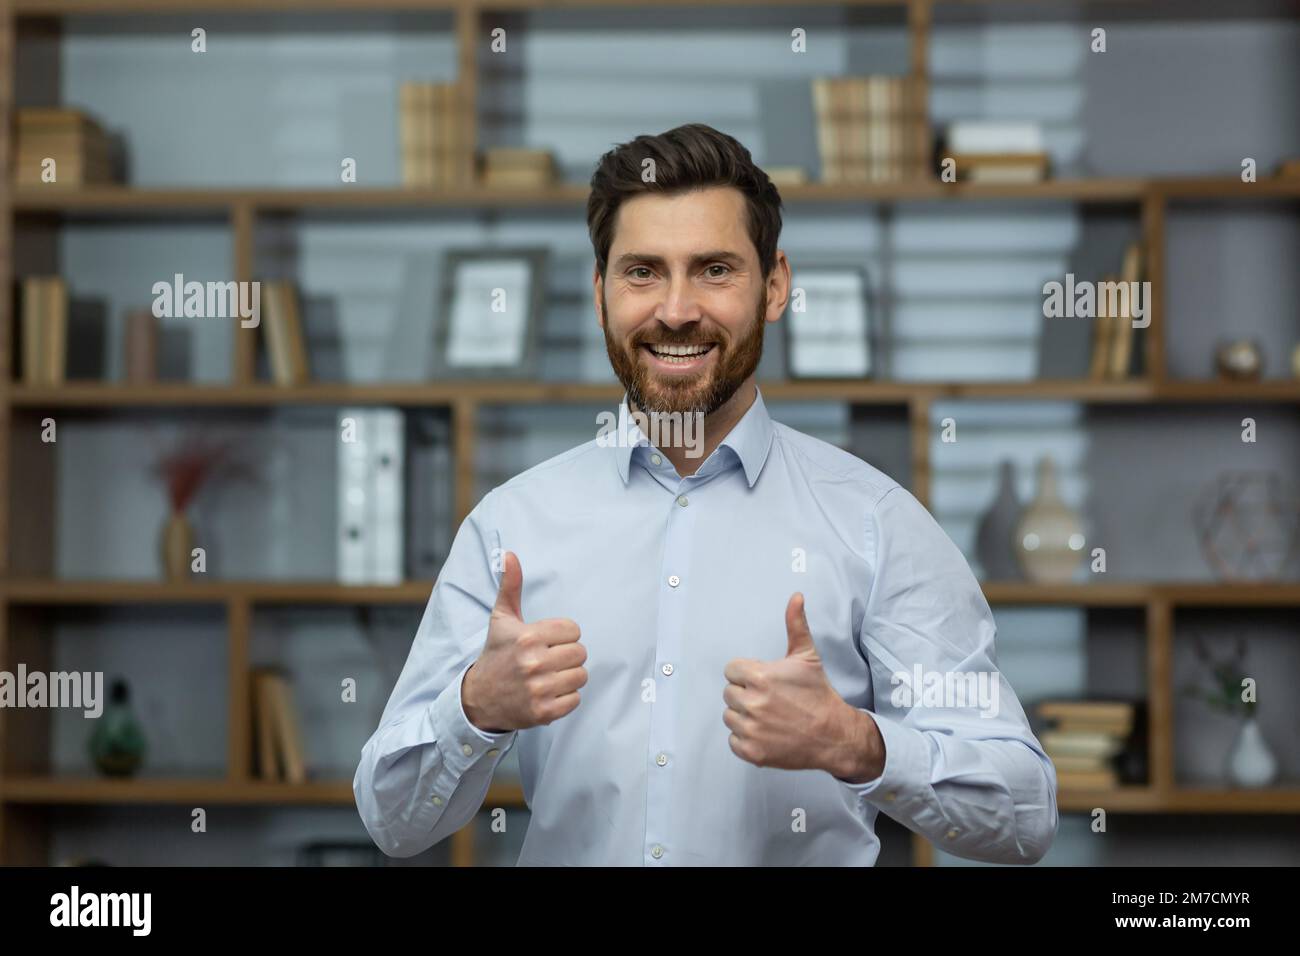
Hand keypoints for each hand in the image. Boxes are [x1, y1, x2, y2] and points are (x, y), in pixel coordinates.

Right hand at [462, 551, 586, 732]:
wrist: (479, 698)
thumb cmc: (496, 654)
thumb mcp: (501, 619)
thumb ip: (510, 586)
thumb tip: (510, 554)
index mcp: (528, 637)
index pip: (574, 630)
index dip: (563, 635)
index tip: (546, 641)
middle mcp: (534, 663)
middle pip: (580, 653)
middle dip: (567, 656)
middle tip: (549, 660)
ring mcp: (539, 689)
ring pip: (581, 676)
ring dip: (569, 677)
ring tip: (549, 676)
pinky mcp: (543, 712)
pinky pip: (575, 699)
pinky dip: (566, 698)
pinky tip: (548, 693)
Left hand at [723, 592, 882, 780]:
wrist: (834, 734)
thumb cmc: (818, 694)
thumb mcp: (807, 657)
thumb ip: (796, 625)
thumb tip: (796, 597)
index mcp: (760, 677)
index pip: (730, 670)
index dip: (746, 674)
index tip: (763, 681)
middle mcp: (753, 703)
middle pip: (728, 693)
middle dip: (745, 694)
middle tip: (769, 700)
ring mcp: (751, 730)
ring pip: (729, 717)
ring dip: (744, 717)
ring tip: (769, 716)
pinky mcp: (752, 752)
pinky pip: (733, 741)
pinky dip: (746, 739)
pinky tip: (766, 733)